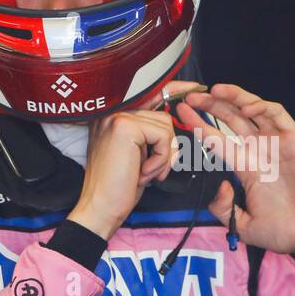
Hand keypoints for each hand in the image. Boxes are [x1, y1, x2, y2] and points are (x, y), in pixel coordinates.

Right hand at [67, 82, 201, 239]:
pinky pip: (163, 136)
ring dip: (164, 156)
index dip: (173, 90)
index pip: (148, 94)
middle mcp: (112, 112)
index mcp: (113, 117)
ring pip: (165, 125)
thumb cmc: (118, 187)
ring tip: (146, 172)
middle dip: (168, 146)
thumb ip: (150, 134)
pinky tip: (143, 173)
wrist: (100, 208)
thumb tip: (177, 116)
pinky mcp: (124, 127)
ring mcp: (116, 117)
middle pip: (163, 114)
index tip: (195, 87)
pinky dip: (160, 159)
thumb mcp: (139, 155)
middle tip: (155, 170)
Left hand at [179, 84, 294, 254]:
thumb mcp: (242, 226)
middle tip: (191, 97)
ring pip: (253, 111)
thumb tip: (218, 186)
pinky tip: (246, 108)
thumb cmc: (285, 232)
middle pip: (231, 120)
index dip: (199, 125)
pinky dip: (262, 107)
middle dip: (211, 106)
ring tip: (215, 91)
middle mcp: (260, 151)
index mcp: (247, 168)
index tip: (181, 115)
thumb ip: (223, 209)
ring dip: (235, 98)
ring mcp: (278, 144)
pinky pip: (278, 116)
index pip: (218, 140)